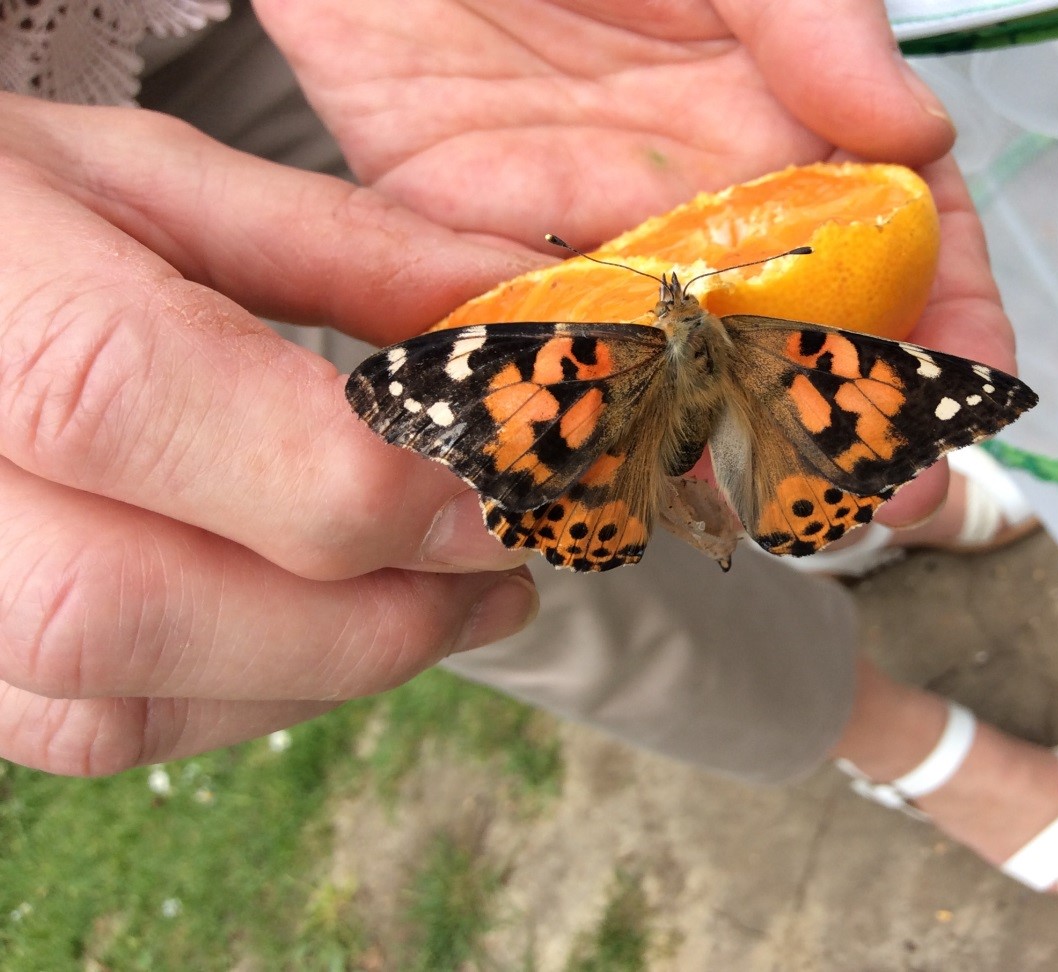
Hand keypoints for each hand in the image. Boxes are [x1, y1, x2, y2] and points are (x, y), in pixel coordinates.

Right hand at [0, 93, 541, 774]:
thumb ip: (349, 248)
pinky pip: (94, 730)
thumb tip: (534, 322)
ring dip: (322, 669)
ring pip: (109, 701)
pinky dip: (252, 698)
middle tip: (499, 569)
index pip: (123, 399)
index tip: (503, 489)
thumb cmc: (12, 213)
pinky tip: (338, 633)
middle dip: (358, 610)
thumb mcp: (161, 182)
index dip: (341, 469)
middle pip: (119, 604)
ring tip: (445, 604)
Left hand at [255, 0, 1014, 526]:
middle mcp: (698, 200)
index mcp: (784, 121)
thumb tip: (917, 129)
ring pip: (665, 364)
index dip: (946, 316)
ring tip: (757, 502)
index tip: (973, 391)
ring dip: (712, 438)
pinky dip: (555, 400)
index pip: (895, 239)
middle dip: (844, 416)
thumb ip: (815, 18)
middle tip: (877, 492)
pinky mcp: (464, 239)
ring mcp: (587, 231)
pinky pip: (519, 341)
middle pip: (792, 332)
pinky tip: (596, 457)